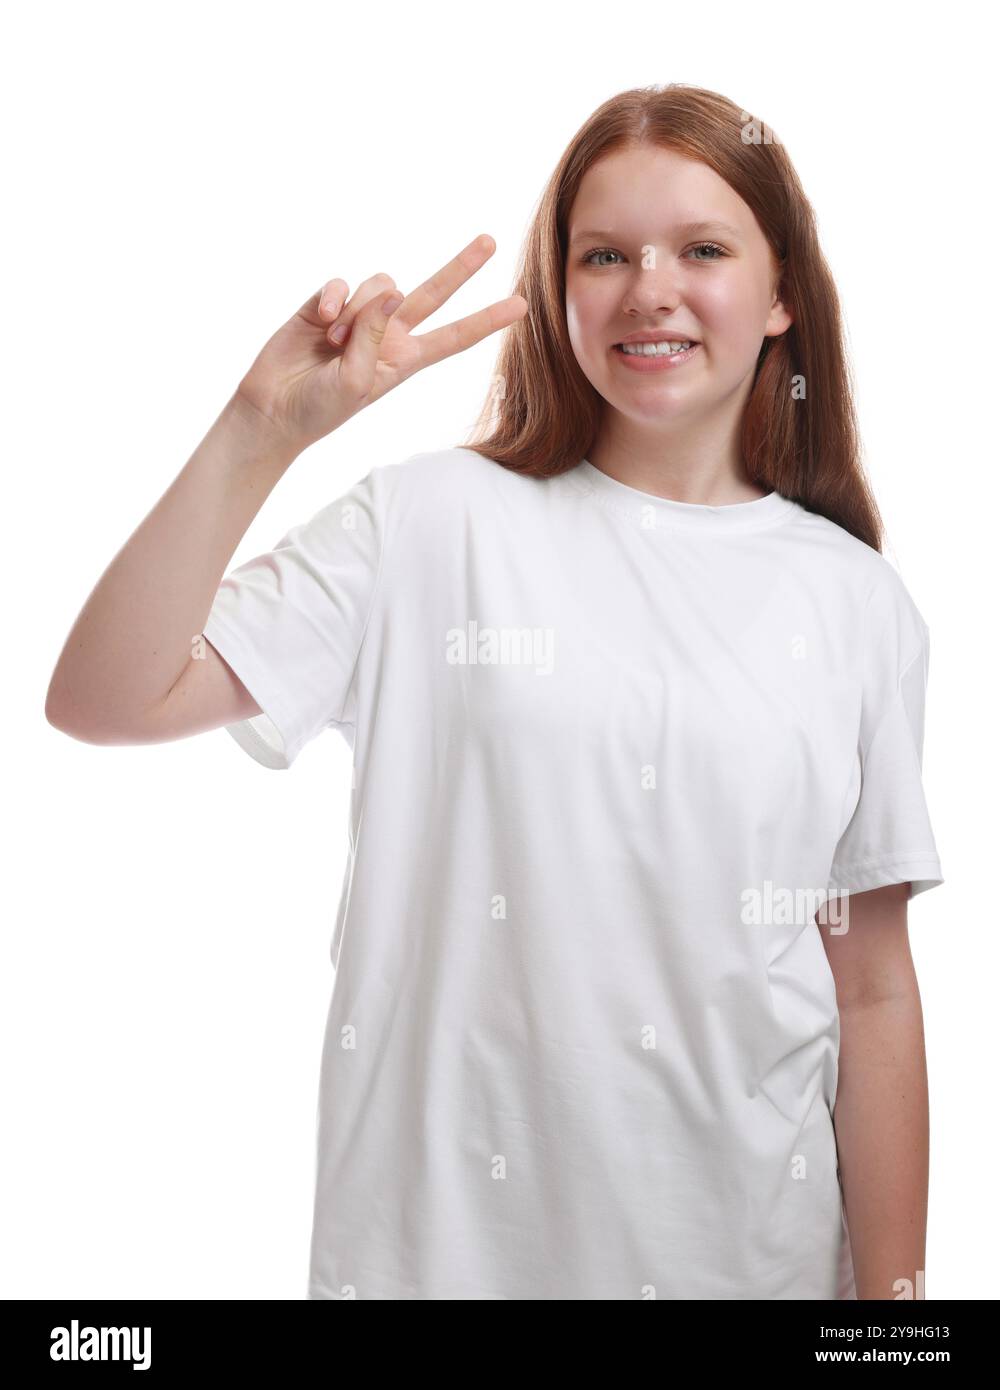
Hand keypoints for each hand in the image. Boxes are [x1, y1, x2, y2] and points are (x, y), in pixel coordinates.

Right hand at [235, 234, 527, 452]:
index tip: (520, 306)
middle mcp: (388, 333)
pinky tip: (320, 321)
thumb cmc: (321, 407)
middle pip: (433, 294)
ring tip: (334, 344)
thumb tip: (390, 288)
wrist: (274, 408)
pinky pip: (340, 284)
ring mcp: (359, 316)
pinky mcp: (326, 303)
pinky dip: (331, 300)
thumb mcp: (357, 380)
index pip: (454, 337)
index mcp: (406, 359)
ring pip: (378, 286)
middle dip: (461, 267)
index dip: (486, 321)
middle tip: (490, 242)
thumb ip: (375, 333)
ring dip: (356, 313)